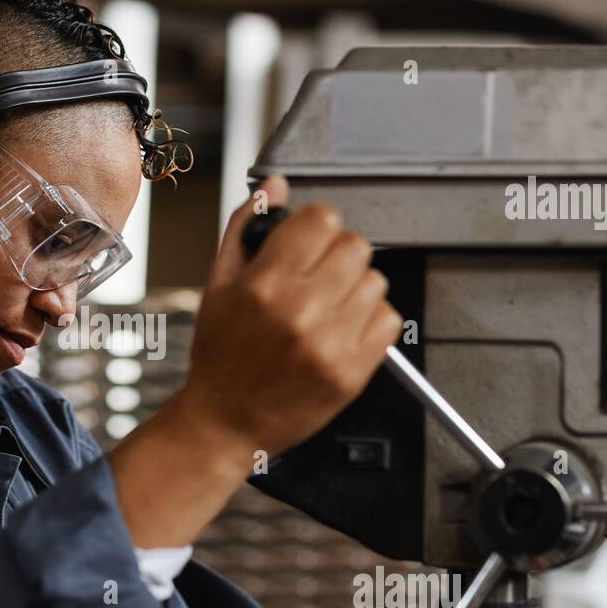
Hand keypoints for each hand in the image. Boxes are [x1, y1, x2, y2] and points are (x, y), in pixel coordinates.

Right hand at [177, 174, 401, 460]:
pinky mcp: (352, 371)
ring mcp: (330, 343)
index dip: (313, 227)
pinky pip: (388, 319)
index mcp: (264, 285)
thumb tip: (275, 185)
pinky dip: (370, 320)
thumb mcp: (218, 284)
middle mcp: (300, 312)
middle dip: (335, 255)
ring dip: (354, 288)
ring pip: (375, 280)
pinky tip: (341, 330)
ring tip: (325, 308)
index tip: (305, 243)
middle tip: (315, 279)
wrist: (224, 422)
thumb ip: (246, 228)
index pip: (321, 218)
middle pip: (355, 245)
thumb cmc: (220, 356)